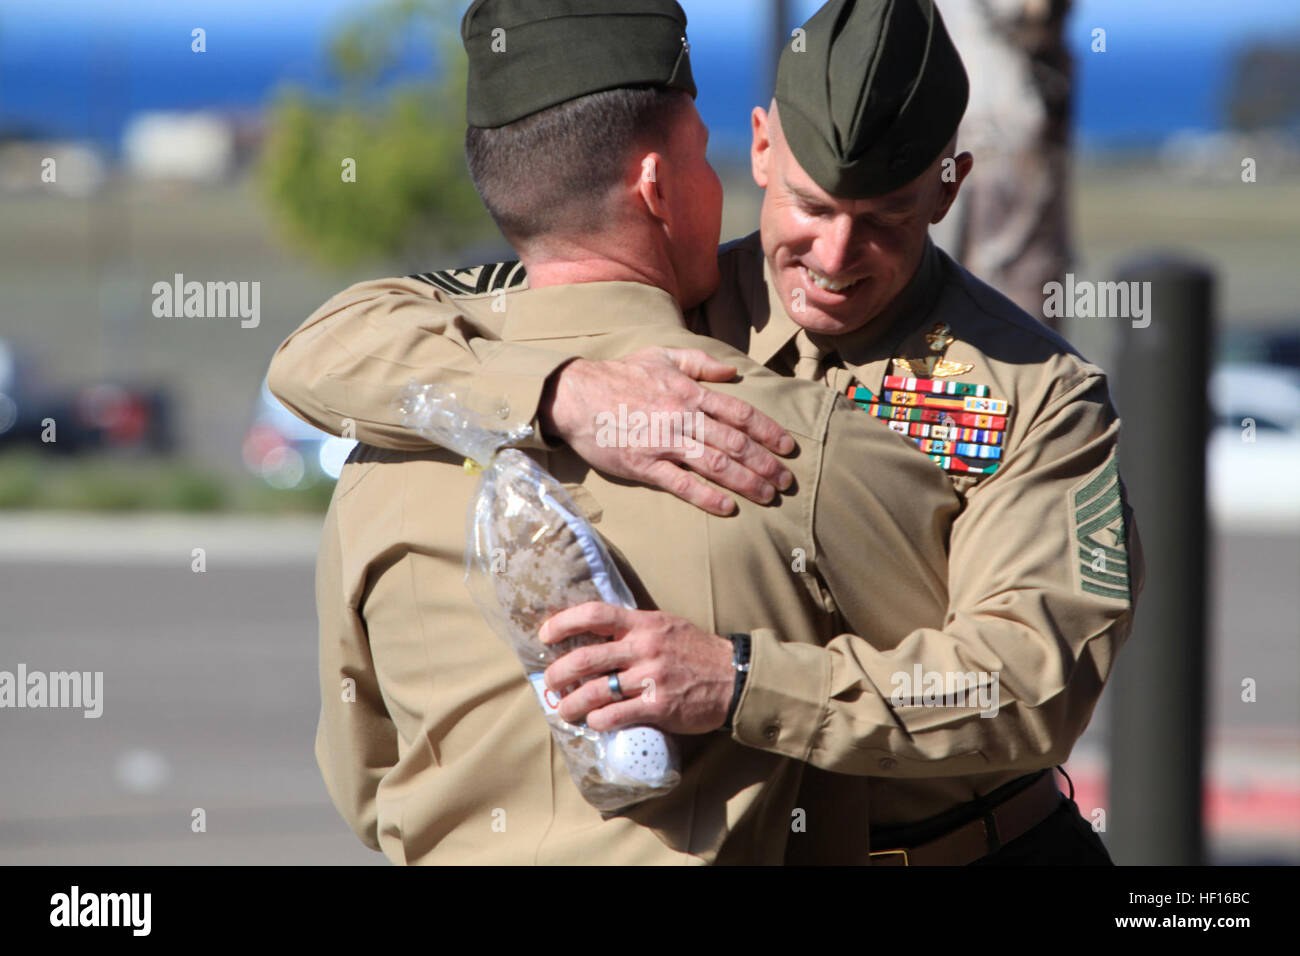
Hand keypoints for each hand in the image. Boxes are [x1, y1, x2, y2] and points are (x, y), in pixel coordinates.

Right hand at [539, 347, 794, 516]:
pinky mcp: (644, 465)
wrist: (575, 395)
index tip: (788, 447)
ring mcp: (664, 442)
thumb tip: (733, 372)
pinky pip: (682, 484)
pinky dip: (708, 497)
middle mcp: (682, 417)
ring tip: (768, 496)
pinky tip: (728, 508)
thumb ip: (700, 362)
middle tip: (786, 482)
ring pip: (716, 465)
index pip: (740, 413)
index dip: (768, 431)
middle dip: (766, 463)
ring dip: (747, 482)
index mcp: (689, 392)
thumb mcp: (662, 357)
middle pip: (735, 443)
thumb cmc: (620, 376)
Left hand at [539, 602, 734, 734]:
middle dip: (559, 674)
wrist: (734, 677)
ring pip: (595, 691)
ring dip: (571, 704)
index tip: (546, 635)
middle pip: (585, 658)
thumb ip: (634, 629)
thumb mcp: (665, 626)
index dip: (564, 622)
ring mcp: (650, 677)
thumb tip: (595, 636)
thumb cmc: (696, 652)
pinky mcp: (658, 705)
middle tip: (551, 684)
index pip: (594, 614)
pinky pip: (616, 715)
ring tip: (564, 710)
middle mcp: (644, 647)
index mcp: (643, 623)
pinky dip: (598, 721)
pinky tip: (595, 722)